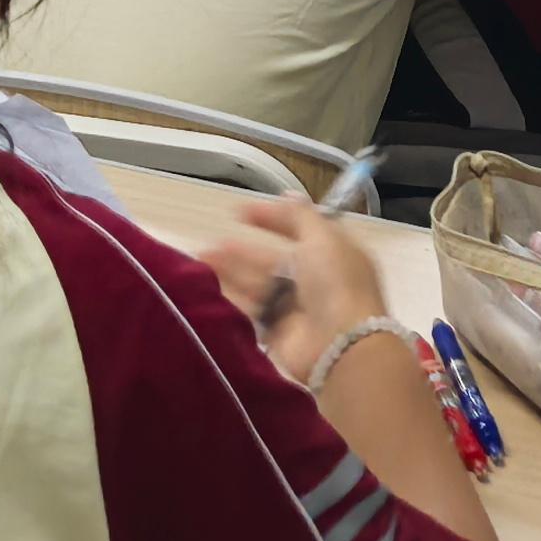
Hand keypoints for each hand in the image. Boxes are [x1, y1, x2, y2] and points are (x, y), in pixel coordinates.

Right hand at [202, 197, 390, 386]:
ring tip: (200, 259)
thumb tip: (288, 194)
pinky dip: (231, 298)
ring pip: (257, 283)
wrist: (339, 346)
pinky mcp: (278, 331)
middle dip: (242, 250)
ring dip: (230, 270)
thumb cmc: (335, 285)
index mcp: (330, 254)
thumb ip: (301, 215)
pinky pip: (251, 310)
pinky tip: (208, 287)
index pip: (298, 229)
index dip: (271, 218)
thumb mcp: (323, 239)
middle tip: (211, 244)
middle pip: (271, 259)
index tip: (239, 212)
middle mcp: (314, 279)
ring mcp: (296, 307)